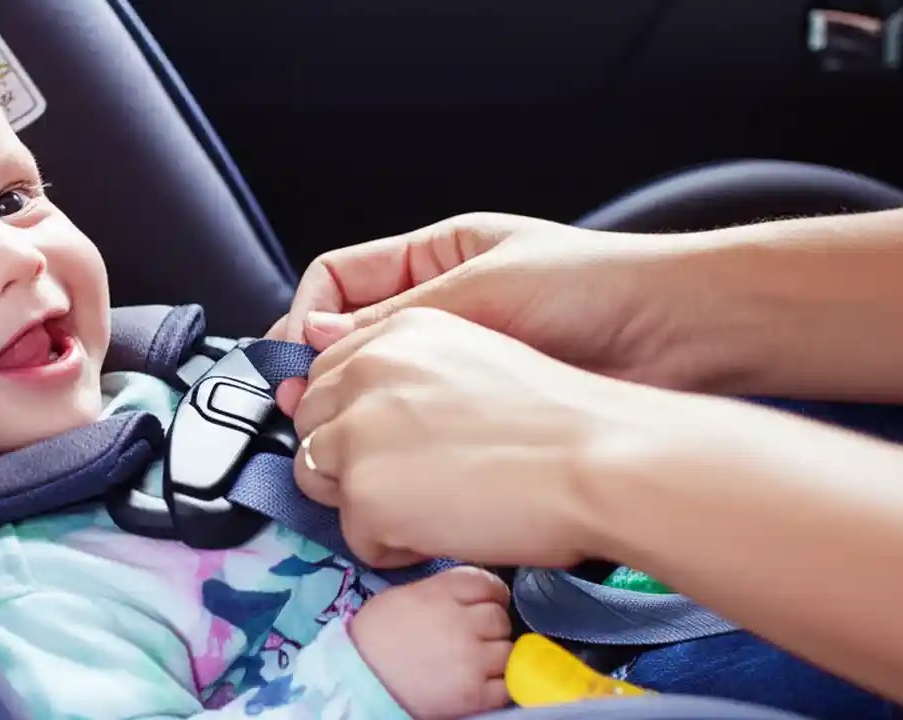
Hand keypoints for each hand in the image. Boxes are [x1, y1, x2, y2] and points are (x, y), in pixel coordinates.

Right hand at [269, 213, 724, 411]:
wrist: (679, 335)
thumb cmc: (591, 287)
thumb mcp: (481, 288)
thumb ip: (395, 315)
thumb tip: (315, 336)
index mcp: (434, 260)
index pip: (340, 281)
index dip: (304, 316)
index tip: (285, 362)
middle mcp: (441, 309)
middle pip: (352, 338)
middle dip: (321, 373)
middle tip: (300, 413)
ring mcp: (463, 359)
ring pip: (385, 385)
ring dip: (357, 410)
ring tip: (339, 438)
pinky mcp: (485, 404)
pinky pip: (425, 419)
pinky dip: (401, 438)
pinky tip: (391, 453)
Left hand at [290, 307, 692, 569]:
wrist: (594, 459)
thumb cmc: (558, 418)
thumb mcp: (471, 359)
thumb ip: (406, 372)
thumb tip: (357, 411)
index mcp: (395, 333)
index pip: (324, 373)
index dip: (347, 417)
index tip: (378, 443)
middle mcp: (364, 372)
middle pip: (308, 425)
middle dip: (345, 458)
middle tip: (410, 480)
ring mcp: (357, 432)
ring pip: (315, 477)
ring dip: (362, 501)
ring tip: (430, 506)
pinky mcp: (363, 493)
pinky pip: (352, 535)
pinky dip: (390, 547)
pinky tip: (444, 531)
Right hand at [351, 566, 512, 719]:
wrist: (359, 678)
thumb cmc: (376, 635)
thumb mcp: (405, 595)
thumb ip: (441, 590)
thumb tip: (470, 595)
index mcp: (441, 593)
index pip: (487, 583)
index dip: (491, 594)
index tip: (487, 603)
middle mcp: (460, 622)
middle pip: (499, 618)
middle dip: (490, 626)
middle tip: (474, 636)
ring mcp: (471, 659)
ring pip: (507, 650)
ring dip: (495, 655)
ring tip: (475, 661)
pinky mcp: (474, 694)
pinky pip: (506, 684)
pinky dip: (497, 684)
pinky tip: (479, 682)